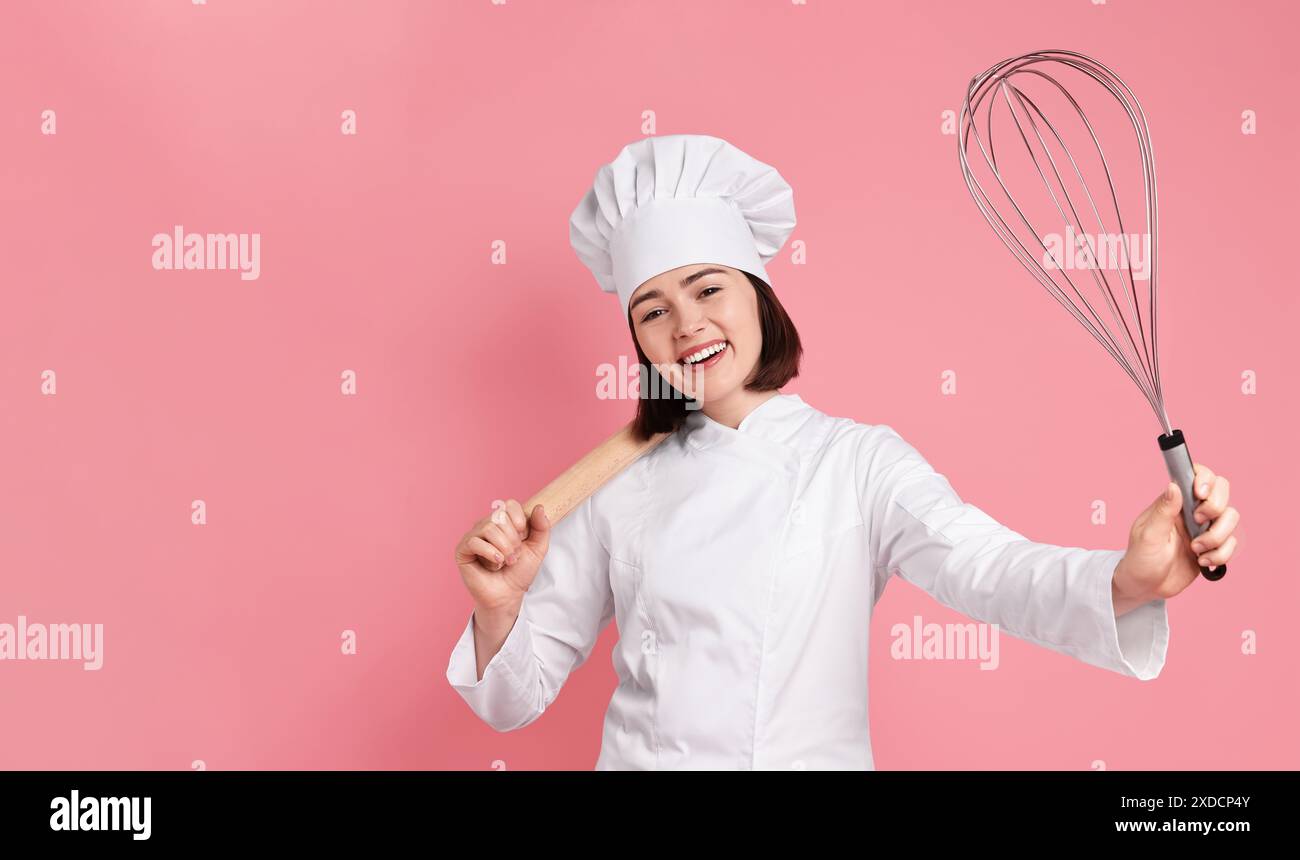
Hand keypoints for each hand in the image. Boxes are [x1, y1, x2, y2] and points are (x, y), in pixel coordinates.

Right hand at [453, 499, 551, 613]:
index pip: (509, 505)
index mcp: (503, 522)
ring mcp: (473, 536)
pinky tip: (496, 564)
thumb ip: (542, 527)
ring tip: (507, 561)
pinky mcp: (462, 550)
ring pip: (488, 528)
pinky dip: (490, 553)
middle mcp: (486, 526)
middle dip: (512, 539)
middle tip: (515, 555)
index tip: (523, 535)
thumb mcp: (538, 549)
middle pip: (499, 516)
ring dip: (503, 547)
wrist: (508, 594)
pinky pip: (474, 542)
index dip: (519, 519)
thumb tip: (539, 507)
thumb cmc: (520, 572)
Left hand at [1112, 463, 1238, 611]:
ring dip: (1217, 536)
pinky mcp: (1214, 547)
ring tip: (1195, 550)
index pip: (1196, 476)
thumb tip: (1173, 485)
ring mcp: (1205, 528)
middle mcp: (1192, 511)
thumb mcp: (1148, 535)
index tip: (1200, 494)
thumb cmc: (1140, 559)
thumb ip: (1163, 511)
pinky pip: (1232, 544)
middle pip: (1223, 491)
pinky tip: (1202, 562)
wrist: (1146, 587)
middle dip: (1216, 507)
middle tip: (1197, 522)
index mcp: (1174, 502)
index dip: (1205, 478)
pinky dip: (1221, 555)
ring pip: (1231, 518)